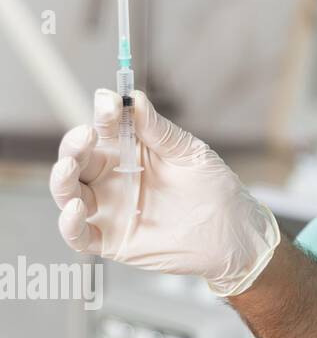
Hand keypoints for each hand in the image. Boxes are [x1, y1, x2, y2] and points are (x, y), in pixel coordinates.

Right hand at [48, 89, 279, 296]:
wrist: (235, 236)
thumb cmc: (216, 191)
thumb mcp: (191, 155)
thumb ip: (160, 131)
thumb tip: (135, 97)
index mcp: (132, 151)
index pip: (107, 128)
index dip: (105, 113)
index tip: (109, 102)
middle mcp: (114, 177)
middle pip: (79, 158)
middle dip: (75, 145)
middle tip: (87, 134)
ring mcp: (109, 209)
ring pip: (69, 192)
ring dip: (61, 179)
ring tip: (68, 167)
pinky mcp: (110, 240)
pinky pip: (78, 235)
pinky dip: (69, 224)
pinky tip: (75, 209)